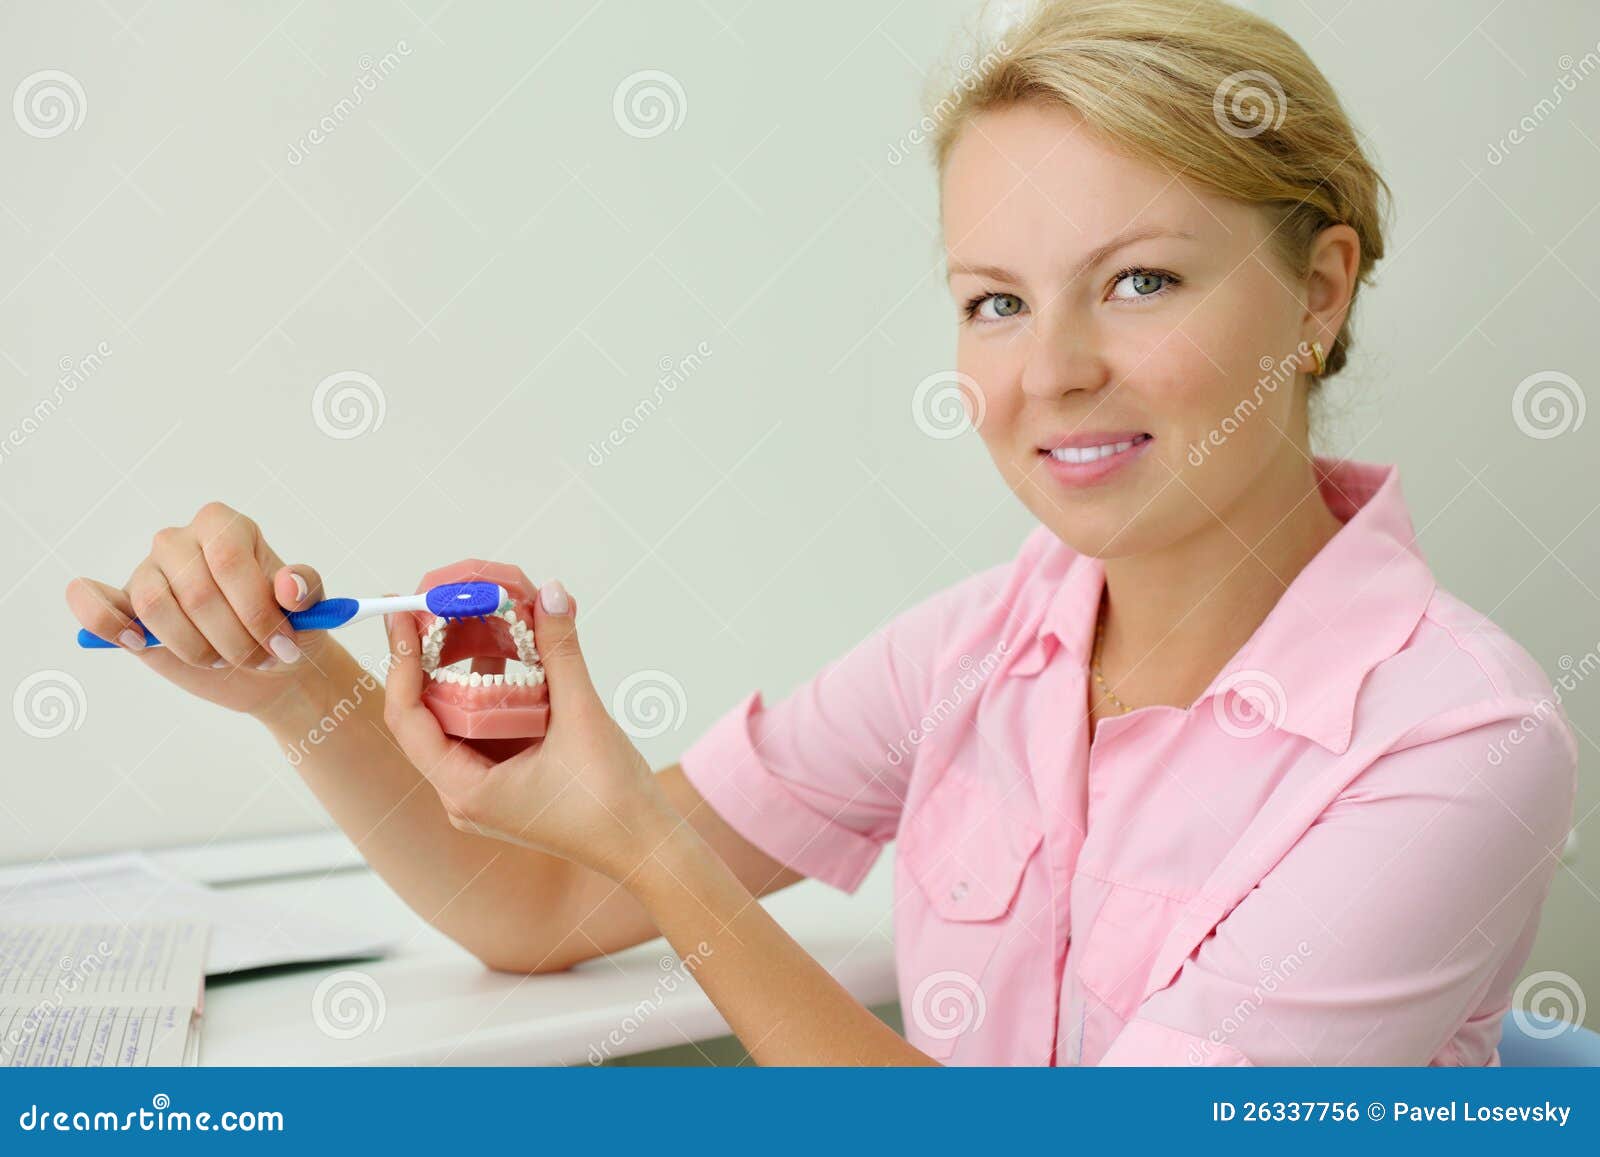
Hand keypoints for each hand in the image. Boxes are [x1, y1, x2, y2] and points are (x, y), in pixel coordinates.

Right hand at [64, 501, 344, 721]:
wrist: (270, 663)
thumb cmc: (289, 628)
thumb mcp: (310, 610)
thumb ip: (306, 589)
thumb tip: (289, 586)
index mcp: (226, 526)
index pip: (229, 560)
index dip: (256, 611)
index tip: (283, 646)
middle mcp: (181, 541)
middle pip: (196, 591)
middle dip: (234, 640)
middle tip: (258, 659)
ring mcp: (148, 572)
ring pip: (155, 607)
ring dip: (196, 648)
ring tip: (222, 656)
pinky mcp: (123, 606)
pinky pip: (91, 602)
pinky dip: (106, 622)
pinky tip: (138, 643)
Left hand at [382, 579, 677, 882]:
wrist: (647, 846)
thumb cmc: (613, 800)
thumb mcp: (583, 718)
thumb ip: (561, 653)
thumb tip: (550, 593)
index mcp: (466, 791)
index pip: (408, 719)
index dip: (401, 662)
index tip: (404, 613)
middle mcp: (465, 794)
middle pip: (429, 715)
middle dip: (434, 658)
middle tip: (438, 606)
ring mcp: (486, 790)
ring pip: (458, 719)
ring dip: (464, 670)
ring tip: (471, 619)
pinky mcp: (509, 782)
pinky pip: (487, 728)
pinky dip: (493, 691)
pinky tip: (508, 653)